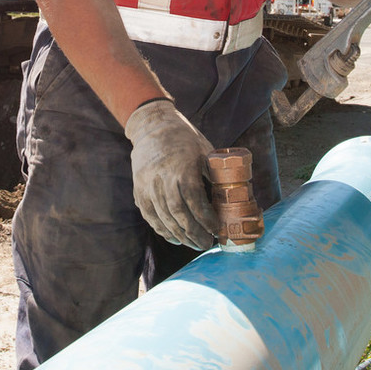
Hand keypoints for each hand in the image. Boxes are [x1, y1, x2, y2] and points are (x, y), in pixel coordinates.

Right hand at [124, 99, 218, 249]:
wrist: (151, 126)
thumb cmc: (184, 139)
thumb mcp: (205, 150)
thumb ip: (215, 174)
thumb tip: (232, 197)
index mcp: (182, 166)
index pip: (194, 199)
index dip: (205, 218)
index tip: (216, 229)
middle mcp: (162, 177)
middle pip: (178, 213)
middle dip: (194, 232)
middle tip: (207, 244)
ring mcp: (147, 184)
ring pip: (163, 217)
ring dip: (180, 235)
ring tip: (194, 244)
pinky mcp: (138, 190)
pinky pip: (150, 215)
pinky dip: (162, 229)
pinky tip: (175, 238)